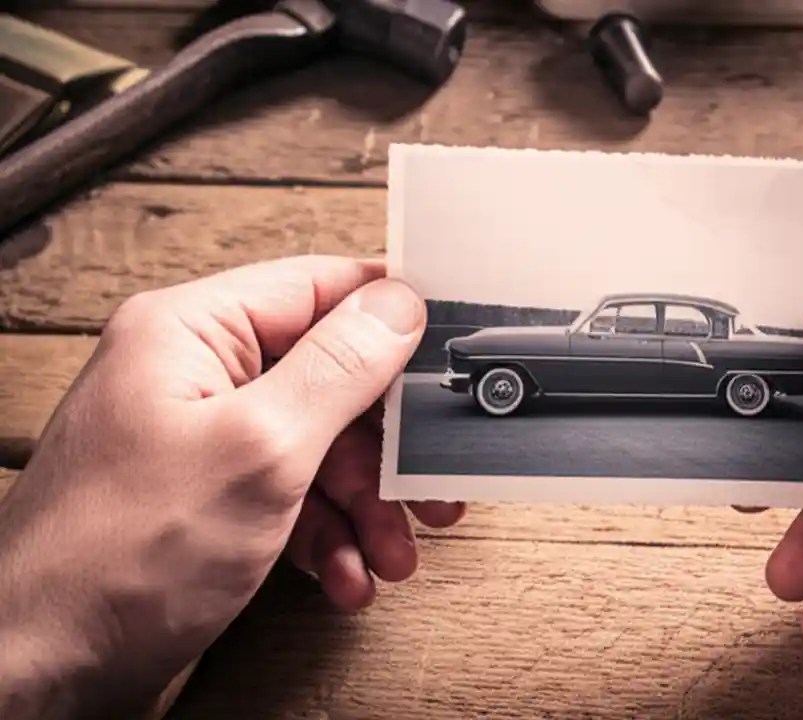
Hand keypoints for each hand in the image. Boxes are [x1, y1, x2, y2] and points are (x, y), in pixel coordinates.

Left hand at [0, 256, 462, 718]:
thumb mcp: (260, 452)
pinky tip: (345, 577)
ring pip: (319, 448)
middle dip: (385, 448)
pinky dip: (326, 539)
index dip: (393, 315)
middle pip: (329, 380)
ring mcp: (201, 440)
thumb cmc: (117, 557)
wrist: (37, 670)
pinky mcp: (206, 499)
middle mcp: (196, 376)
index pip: (317, 288)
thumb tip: (398, 304)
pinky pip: (290, 498)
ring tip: (393, 554)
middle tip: (432, 487)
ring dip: (365, 507)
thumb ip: (338, 370)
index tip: (452, 347)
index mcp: (192, 333)